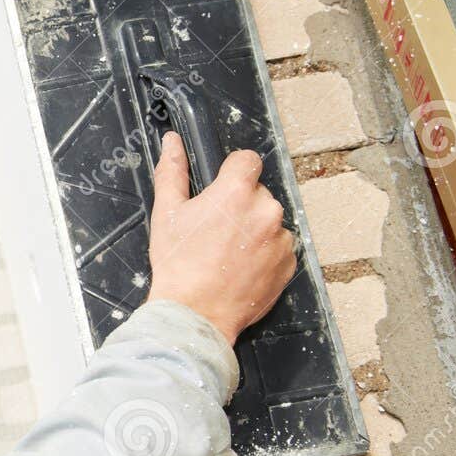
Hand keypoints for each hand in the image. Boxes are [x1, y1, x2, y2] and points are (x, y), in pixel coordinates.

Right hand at [145, 132, 295, 345]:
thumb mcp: (166, 214)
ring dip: (253, 230)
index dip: (231, 172)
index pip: (247, 160)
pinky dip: (264, 253)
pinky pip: (278, 246)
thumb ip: (172, 171)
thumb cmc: (178, 265)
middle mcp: (266, 210)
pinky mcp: (289, 262)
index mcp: (236, 192)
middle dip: (240, 205)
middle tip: (215, 231)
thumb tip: (172, 143)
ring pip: (268, 220)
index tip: (220, 190)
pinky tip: (240, 267)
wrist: (196, 313)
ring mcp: (281, 238)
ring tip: (227, 254)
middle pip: (257, 193)